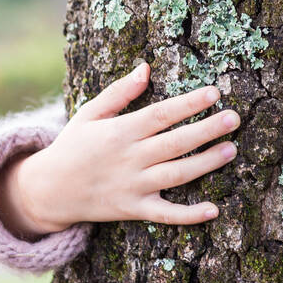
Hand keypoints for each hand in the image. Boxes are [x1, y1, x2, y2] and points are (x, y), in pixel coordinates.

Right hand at [0, 63, 239, 238]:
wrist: (48, 190)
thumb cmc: (72, 146)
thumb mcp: (89, 114)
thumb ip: (119, 92)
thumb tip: (146, 67)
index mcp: (120, 131)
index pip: (161, 114)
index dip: (188, 103)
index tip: (214, 93)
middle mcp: (129, 158)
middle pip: (175, 142)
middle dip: (207, 130)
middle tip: (235, 118)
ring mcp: (133, 186)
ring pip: (176, 175)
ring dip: (206, 163)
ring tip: (231, 150)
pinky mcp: (133, 210)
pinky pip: (165, 214)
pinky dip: (189, 215)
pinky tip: (214, 210)